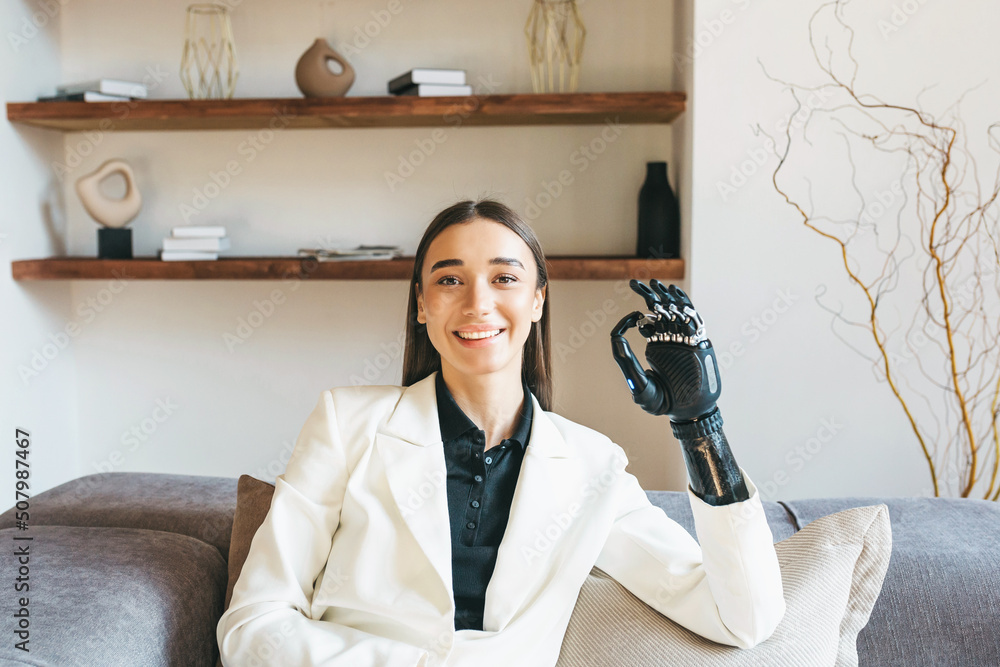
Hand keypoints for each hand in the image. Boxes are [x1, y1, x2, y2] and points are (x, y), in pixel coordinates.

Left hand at [610, 280, 721, 421]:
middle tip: (635, 283)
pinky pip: (692, 320)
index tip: (632, 319)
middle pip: (657, 313)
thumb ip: (627, 363)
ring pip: (673, 312)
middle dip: (647, 297)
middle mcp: (668, 341)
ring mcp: (682, 341)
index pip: (640, 326)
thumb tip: (617, 338)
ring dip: (665, 297)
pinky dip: (684, 306)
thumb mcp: (639, 384)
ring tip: (655, 284)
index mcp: (654, 347)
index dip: (628, 321)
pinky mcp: (697, 343)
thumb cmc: (661, 402)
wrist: (687, 413)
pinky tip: (675, 294)